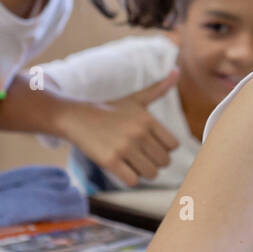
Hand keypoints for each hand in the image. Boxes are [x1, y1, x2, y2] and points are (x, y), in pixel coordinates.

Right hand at [60, 70, 181, 186]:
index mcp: (147, 119)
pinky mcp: (109, 160)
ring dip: (142, 172)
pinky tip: (120, 168)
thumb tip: (177, 70)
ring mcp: (124, 147)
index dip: (163, 149)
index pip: (174, 146)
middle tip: (139, 155)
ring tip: (130, 161)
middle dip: (154, 162)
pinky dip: (128, 178)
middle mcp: (138, 132)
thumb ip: (158, 89)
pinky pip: (132, 181)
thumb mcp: (135, 99)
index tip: (150, 145)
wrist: (75, 117)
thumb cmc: (109, 111)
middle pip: (165, 162)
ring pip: (151, 174)